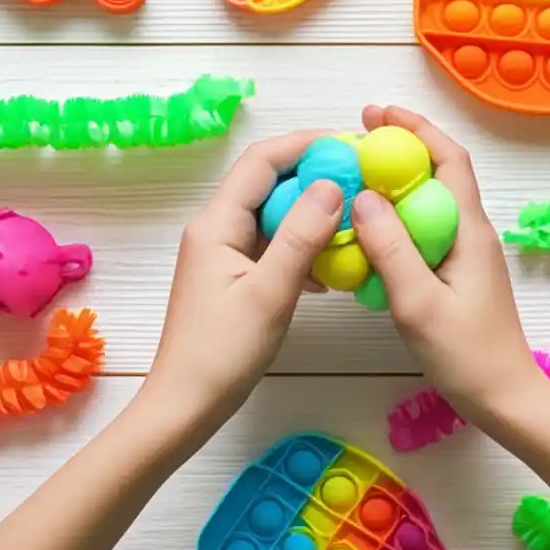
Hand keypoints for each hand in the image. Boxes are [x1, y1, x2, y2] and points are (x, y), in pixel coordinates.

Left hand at [147, 131, 343, 418]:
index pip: (263, 160)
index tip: (353, 144)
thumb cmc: (222, 354)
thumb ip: (302, 236)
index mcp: (216, 223)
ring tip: (356, 218)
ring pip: (274, 214)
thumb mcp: (271, 293)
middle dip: (315, 174)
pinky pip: (272, 244)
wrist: (185, 406)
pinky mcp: (233, 277)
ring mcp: (223, 253)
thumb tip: (332, 183)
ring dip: (312, 212)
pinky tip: (331, 267)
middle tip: (364, 178)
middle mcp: (215, 228)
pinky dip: (302, 245)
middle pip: (269, 181)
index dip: (307, 143)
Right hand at [351, 106, 546, 420]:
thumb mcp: (418, 303)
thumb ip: (390, 249)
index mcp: (468, 230)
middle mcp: (469, 233)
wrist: (505, 400)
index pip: (448, 159)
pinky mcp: (454, 275)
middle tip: (351, 144)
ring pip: (426, 204)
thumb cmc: (467, 356)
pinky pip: (421, 233)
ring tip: (350, 181)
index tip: (375, 113)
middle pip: (436, 174)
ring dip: (392, 186)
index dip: (415, 128)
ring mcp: (463, 254)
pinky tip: (365, 234)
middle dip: (397, 151)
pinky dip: (393, 222)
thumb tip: (361, 196)